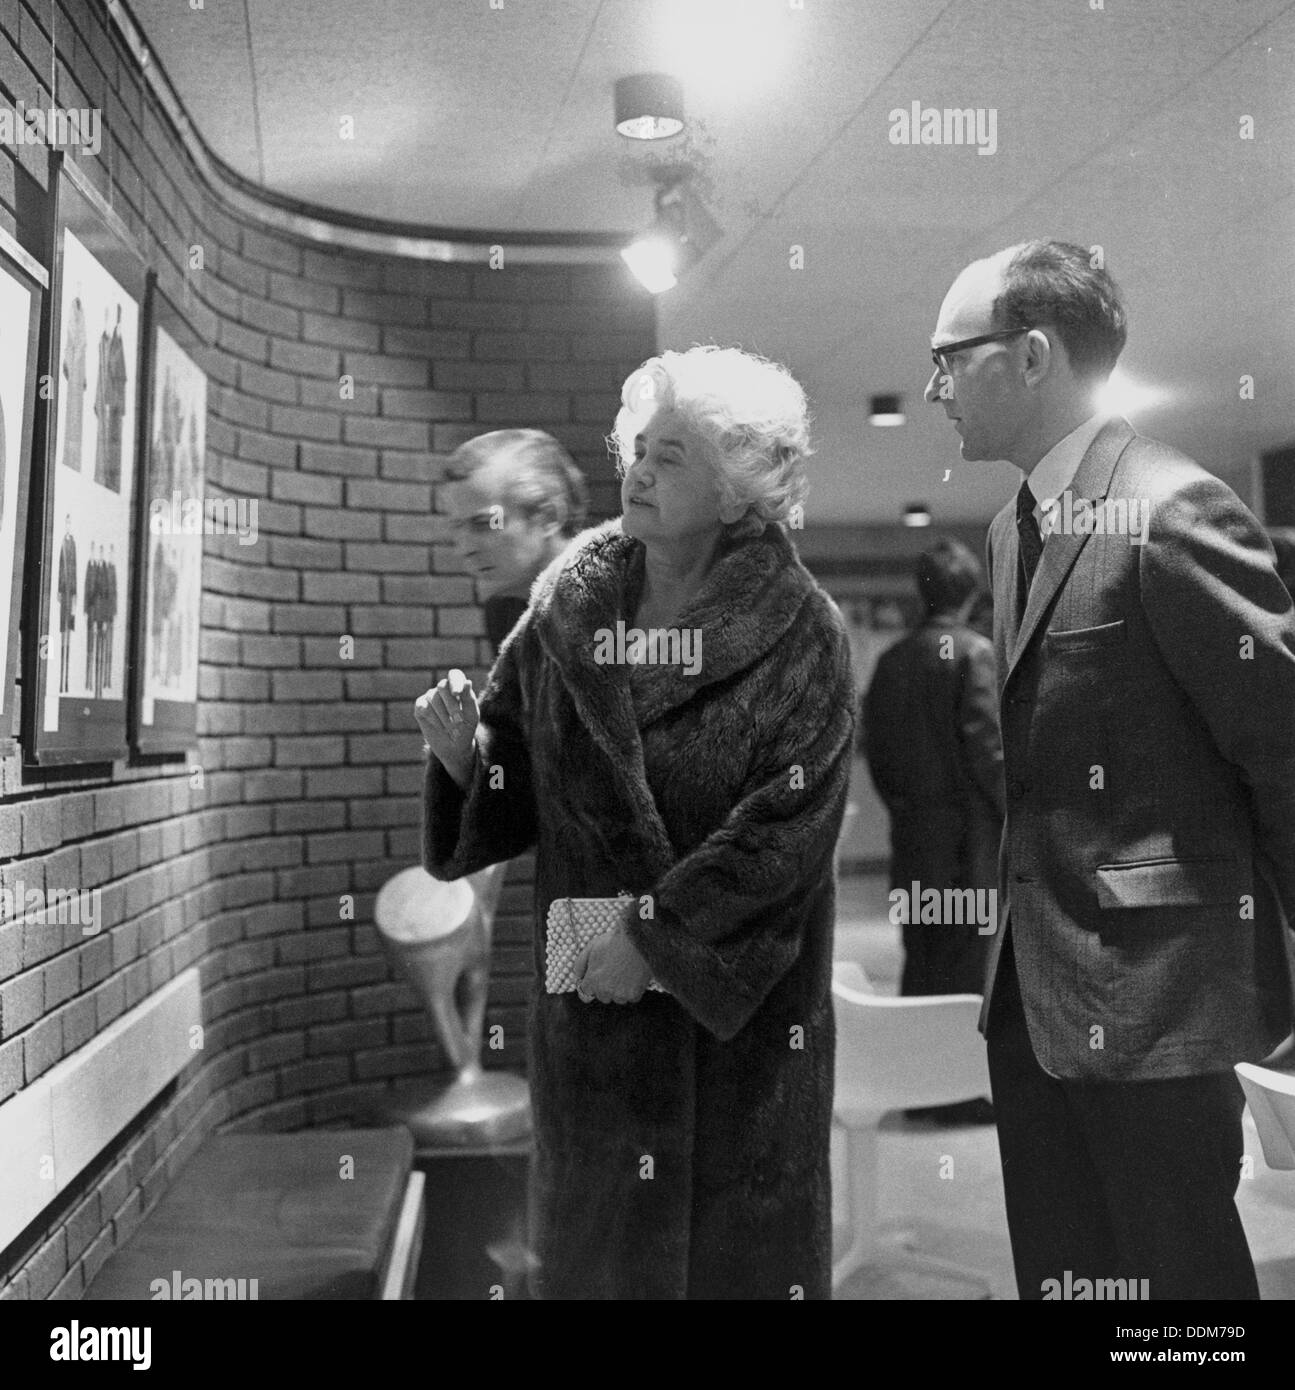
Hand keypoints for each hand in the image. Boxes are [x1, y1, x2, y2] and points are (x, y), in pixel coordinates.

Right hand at [414, 668, 479, 789]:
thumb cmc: (466, 728)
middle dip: (451, 704)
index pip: (455, 675)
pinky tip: (440, 728)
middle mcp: (442, 690)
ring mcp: (430, 697)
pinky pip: (424, 707)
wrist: (454, 747)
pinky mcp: (420, 707)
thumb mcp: (472, 715)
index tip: (457, 693)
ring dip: (444, 716)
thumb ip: (469, 698)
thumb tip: (467, 682)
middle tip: (459, 721)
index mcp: (458, 688)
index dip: (455, 681)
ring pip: (433, 698)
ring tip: (452, 730)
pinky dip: (433, 719)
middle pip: (442, 686)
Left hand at [574, 925, 652, 1004]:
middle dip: (606, 987)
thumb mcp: (591, 948)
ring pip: (618, 998)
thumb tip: (579, 976)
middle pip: (603, 996)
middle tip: (614, 972)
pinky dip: (634, 990)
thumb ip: (581, 964)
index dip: (591, 985)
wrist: (637, 939)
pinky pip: (632, 997)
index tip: (596, 980)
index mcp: (592, 980)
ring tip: (626, 973)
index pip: (585, 993)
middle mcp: (605, 991)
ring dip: (620, 990)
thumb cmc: (614, 941)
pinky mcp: (634, 994)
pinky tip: (635, 976)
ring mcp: (620, 994)